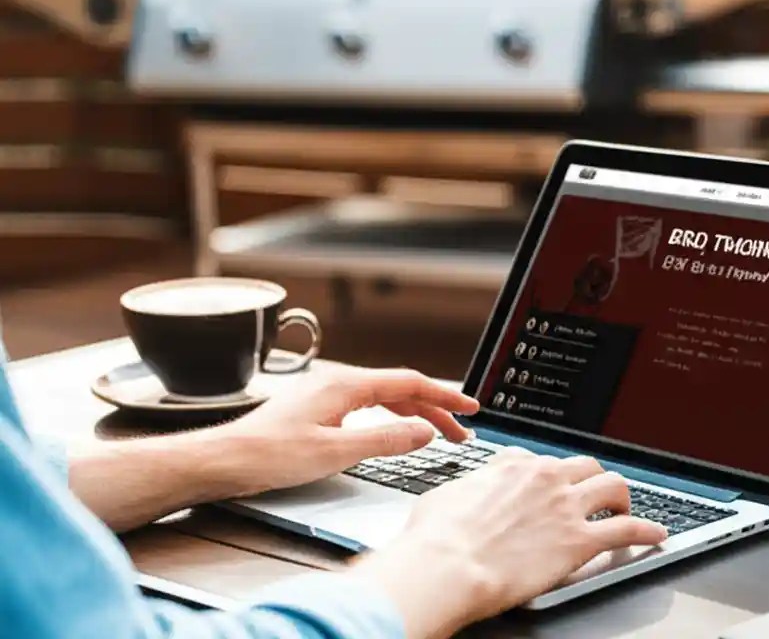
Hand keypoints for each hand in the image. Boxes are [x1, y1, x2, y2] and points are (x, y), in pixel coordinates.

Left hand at [214, 365, 479, 495]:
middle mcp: (336, 382)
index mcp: (345, 385)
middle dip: (434, 409)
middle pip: (399, 389)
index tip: (470, 408)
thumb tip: (424, 431)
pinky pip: (365, 405)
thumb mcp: (336, 452)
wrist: (223, 460)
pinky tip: (394, 430)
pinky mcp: (315, 408)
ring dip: (413, 414)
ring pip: (382, 397)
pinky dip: (390, 416)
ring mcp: (324, 394)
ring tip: (436, 434)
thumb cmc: (268, 455)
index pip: (409, 383)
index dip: (444, 397)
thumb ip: (386, 439)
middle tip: (460, 432)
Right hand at [353, 449, 667, 638]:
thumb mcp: (444, 497)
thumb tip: (461, 496)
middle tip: (593, 494)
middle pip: (585, 465)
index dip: (549, 475)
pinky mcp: (581, 540)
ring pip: (613, 486)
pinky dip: (646, 531)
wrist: (447, 566)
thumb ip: (465, 490)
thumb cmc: (435, 538)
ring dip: (622, 497)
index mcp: (512, 467)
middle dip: (592, 479)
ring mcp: (566, 507)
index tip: (550, 486)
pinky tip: (655, 534)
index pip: (541, 460)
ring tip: (624, 508)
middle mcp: (545, 479)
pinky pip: (627, 529)